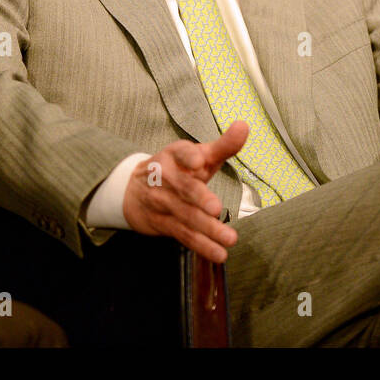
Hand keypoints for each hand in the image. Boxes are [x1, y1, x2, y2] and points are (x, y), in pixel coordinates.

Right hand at [122, 121, 247, 262]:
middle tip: (216, 208)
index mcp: (174, 156)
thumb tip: (244, 125)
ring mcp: (162, 202)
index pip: (181, 153)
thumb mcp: (199, 154)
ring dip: (207, 228)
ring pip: (185, 215)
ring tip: (230, 239)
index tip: (200, 161)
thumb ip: (223, 144)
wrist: (134, 190)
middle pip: (183, 188)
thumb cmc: (178, 169)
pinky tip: (218, 253)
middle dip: (199, 198)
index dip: (189, 157)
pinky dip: (201, 245)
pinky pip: (183, 235)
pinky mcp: (163, 223)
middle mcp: (165, 177)